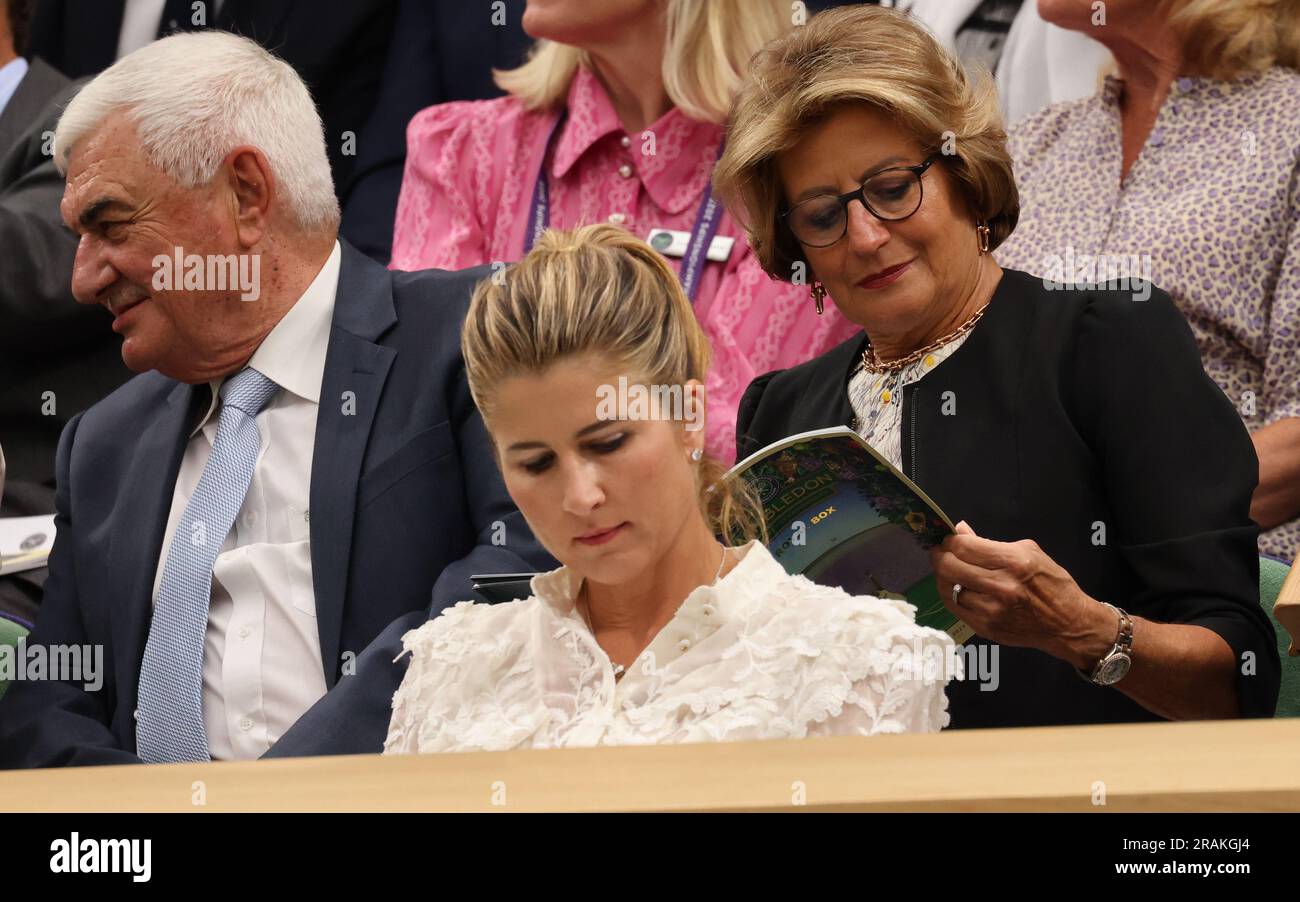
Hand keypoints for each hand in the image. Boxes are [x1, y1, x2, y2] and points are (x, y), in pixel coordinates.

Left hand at [929, 521, 1114, 667]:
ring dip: (944, 577)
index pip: (964, 547)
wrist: (1067, 624)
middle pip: (950, 566)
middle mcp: (1000, 586)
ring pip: (949, 588)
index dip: (949, 540)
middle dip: (939, 556)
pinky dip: (951, 595)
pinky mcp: (985, 628)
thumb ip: (990, 542)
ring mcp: (991, 610)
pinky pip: (955, 608)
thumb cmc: (1051, 583)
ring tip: (949, 571)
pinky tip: (956, 588)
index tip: (946, 539)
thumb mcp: (1028, 552)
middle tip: (940, 553)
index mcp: (1013, 562)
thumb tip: (960, 531)